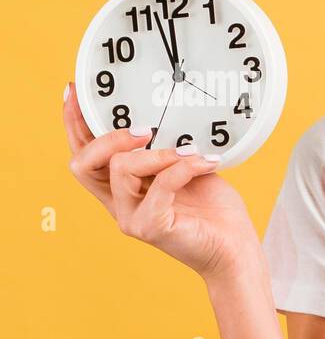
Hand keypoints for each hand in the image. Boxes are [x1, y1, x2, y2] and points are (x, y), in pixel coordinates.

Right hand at [64, 79, 262, 283]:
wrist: (235, 248)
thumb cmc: (213, 210)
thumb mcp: (184, 168)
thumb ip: (164, 148)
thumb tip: (160, 115)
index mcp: (121, 189)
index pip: (85, 154)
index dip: (74, 123)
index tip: (75, 90)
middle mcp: (119, 204)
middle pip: (83, 164)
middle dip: (109, 137)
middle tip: (147, 129)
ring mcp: (132, 218)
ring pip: (120, 169)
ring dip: (158, 153)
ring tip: (190, 152)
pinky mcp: (152, 227)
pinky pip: (161, 185)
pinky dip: (185, 167)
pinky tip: (208, 162)